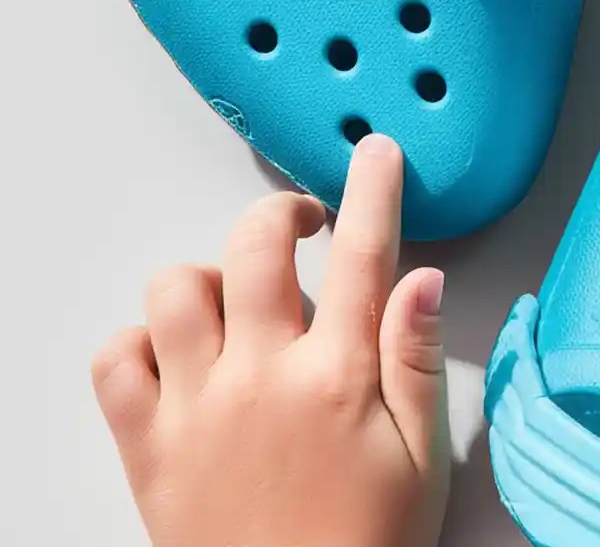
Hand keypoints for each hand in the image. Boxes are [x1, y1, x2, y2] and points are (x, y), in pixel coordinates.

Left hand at [91, 135, 450, 546]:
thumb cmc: (364, 543)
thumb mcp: (421, 459)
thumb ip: (417, 362)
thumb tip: (423, 281)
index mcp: (338, 379)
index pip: (361, 258)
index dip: (372, 193)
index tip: (374, 154)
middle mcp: (260, 378)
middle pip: (254, 247)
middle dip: (282, 212)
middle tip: (304, 225)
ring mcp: (195, 407)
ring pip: (176, 290)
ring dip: (209, 275)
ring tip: (238, 298)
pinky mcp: (147, 444)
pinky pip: (115, 360)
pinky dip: (139, 340)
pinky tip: (178, 354)